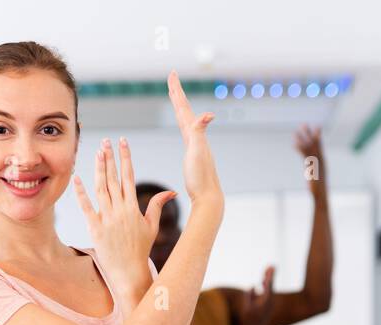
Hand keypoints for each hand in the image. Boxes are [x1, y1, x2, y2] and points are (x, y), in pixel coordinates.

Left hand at [72, 136, 174, 296]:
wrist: (129, 271)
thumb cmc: (141, 249)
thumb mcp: (152, 226)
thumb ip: (157, 206)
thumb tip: (171, 191)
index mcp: (133, 207)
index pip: (129, 176)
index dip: (126, 158)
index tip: (123, 142)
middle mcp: (120, 210)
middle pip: (114, 179)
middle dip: (110, 158)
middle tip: (106, 141)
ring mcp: (107, 219)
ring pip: (101, 189)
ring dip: (98, 170)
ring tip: (96, 153)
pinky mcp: (95, 228)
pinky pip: (87, 207)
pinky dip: (81, 193)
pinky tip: (77, 179)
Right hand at [166, 71, 221, 206]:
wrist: (208, 196)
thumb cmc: (201, 176)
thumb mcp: (198, 151)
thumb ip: (200, 131)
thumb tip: (208, 114)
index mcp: (193, 133)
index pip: (182, 107)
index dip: (176, 90)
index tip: (172, 73)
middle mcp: (196, 136)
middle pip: (184, 109)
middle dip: (177, 93)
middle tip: (172, 77)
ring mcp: (196, 144)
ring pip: (186, 119)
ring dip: (180, 107)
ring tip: (176, 98)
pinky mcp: (194, 154)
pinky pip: (187, 132)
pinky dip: (184, 125)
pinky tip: (186, 127)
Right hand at [239, 266, 275, 324]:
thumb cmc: (247, 320)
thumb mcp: (246, 308)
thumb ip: (249, 296)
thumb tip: (252, 287)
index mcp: (266, 301)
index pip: (269, 285)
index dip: (270, 275)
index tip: (272, 266)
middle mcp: (270, 302)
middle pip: (270, 286)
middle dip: (269, 276)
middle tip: (271, 266)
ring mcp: (269, 305)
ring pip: (269, 290)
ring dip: (267, 281)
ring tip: (267, 272)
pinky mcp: (266, 308)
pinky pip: (267, 294)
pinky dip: (266, 287)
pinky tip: (262, 283)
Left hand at [293, 124, 325, 188]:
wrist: (321, 195)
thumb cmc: (319, 190)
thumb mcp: (316, 178)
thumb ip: (314, 172)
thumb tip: (311, 171)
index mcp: (322, 161)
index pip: (319, 146)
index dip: (317, 136)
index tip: (315, 127)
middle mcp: (320, 160)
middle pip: (314, 143)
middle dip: (309, 133)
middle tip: (303, 124)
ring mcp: (316, 163)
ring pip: (309, 147)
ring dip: (302, 139)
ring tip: (295, 131)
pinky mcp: (312, 167)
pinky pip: (305, 155)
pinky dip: (300, 149)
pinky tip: (294, 144)